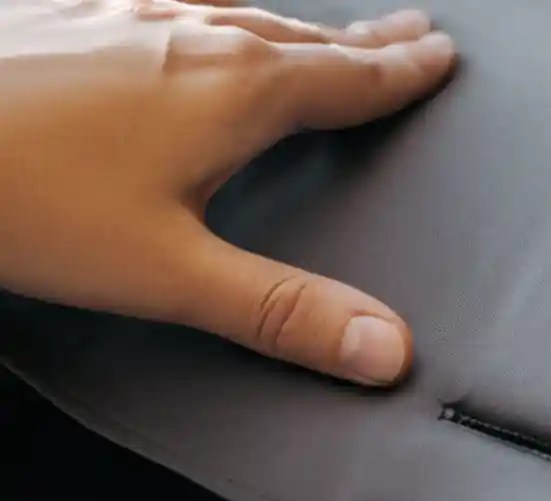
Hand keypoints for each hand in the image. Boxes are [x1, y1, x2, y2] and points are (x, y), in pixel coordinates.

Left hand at [0, 0, 455, 384]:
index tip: (442, 56)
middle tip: (413, 30)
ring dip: (299, 27)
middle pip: (306, 38)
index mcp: (236, 91)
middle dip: (367, 40)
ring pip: (242, 15)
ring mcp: (129, 13)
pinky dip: (217, 15)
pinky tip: (191, 19)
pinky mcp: (72, 13)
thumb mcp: (168, 274)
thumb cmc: (22, 197)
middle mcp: (193, 35)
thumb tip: (387, 349)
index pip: (349, 81)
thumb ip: (281, 312)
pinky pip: (176, 4)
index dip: (401, 72)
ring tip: (325, 34)